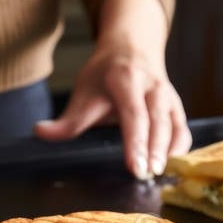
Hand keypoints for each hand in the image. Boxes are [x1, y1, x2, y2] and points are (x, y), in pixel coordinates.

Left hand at [35, 0, 191, 178]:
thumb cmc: (106, 73)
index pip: (134, 115)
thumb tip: (40, 133)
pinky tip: (170, 167)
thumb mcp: (84, 90)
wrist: (133, 46)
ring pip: (174, 126)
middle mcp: (152, 87)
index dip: (136, 142)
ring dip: (170, 152)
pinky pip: (182, 130)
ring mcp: (169, 96)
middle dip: (155, 150)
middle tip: (148, 176)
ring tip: (161, 176)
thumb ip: (67, 118)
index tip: (136, 167)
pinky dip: (179, 149)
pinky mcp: (177, 107)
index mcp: (127, 79)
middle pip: (157, 121)